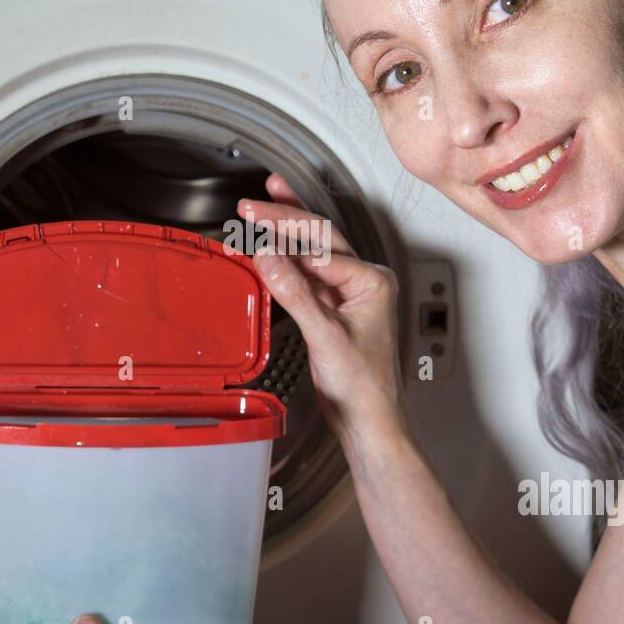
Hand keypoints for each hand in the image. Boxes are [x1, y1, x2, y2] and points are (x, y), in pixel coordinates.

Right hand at [239, 173, 407, 445]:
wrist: (367, 421)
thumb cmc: (363, 386)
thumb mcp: (325, 336)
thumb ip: (295, 293)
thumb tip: (267, 255)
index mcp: (372, 280)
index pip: (322, 243)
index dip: (285, 228)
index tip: (252, 218)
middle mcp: (363, 281)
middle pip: (319, 238)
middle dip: (285, 216)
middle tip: (251, 203)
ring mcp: (346, 294)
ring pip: (312, 252)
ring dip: (285, 231)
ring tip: (261, 205)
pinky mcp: (330, 309)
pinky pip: (304, 275)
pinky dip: (283, 259)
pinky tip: (267, 246)